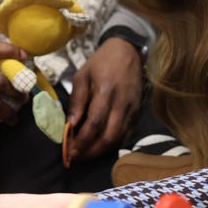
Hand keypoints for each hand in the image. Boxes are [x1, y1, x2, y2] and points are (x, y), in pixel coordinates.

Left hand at [66, 38, 142, 161]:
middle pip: (109, 136)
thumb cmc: (101, 62)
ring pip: (119, 138)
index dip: (82, 140)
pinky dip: (114, 144)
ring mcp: (132, 109)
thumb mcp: (83, 75)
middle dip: (91, 151)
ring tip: (87, 154)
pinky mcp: (138, 112)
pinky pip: (127, 134)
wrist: (128, 51)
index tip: (70, 150)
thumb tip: (70, 124)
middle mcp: (122, 103)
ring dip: (102, 150)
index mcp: (106, 91)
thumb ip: (77, 100)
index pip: (94, 123)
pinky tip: (102, 146)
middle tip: (77, 157)